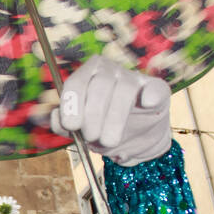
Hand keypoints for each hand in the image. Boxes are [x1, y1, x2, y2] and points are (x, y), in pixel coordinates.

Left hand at [51, 58, 170, 164]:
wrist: (136, 142)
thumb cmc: (103, 131)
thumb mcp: (81, 132)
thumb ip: (64, 126)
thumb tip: (54, 117)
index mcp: (87, 76)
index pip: (75, 82)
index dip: (72, 105)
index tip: (72, 126)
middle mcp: (109, 71)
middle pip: (99, 85)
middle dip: (93, 115)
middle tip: (92, 137)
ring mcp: (135, 78)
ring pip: (124, 89)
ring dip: (114, 119)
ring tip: (109, 140)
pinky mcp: (158, 90)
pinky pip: (155, 88)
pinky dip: (151, 95)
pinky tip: (147, 103)